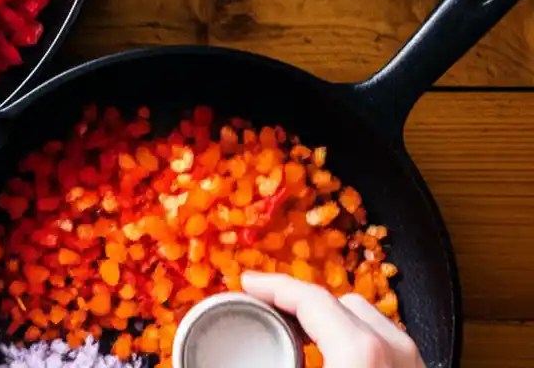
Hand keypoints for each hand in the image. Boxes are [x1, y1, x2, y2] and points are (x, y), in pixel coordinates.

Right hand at [241, 271, 424, 367]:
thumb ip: (271, 359)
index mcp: (361, 350)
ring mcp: (415, 365)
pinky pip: (387, 346)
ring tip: (302, 338)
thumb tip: (229, 360)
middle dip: (304, 305)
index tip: (249, 283)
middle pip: (344, 304)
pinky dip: (357, 342)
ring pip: (370, 322)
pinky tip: (336, 360)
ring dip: (333, 323)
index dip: (273, 286)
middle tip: (272, 314)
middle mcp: (395, 350)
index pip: (311, 298)